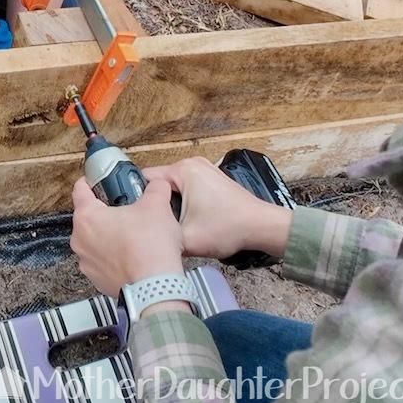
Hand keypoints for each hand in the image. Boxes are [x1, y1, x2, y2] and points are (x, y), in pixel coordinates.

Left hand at [70, 178, 182, 297]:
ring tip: (133, 235)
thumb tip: (157, 184)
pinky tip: (133, 255)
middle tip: (126, 209)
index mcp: (87, 217)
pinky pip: (103, 262)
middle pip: (89, 218)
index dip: (90, 181)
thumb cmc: (149, 248)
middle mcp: (80, 240)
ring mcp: (86, 262)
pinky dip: (114, 258)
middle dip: (107, 213)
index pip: (80, 190)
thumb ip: (155, 189)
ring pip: (95, 242)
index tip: (97, 180)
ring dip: (110, 237)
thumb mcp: (157, 205)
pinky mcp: (97, 279)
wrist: (155, 287)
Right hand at [145, 157, 291, 259]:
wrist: (262, 227)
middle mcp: (192, 163)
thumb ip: (159, 236)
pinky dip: (184, 203)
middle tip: (157, 226)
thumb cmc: (229, 228)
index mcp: (182, 170)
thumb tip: (144, 237)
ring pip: (173, 187)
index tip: (140, 218)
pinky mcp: (211, 178)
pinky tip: (188, 220)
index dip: (140, 201)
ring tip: (172, 225)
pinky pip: (187, 188)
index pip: (145, 180)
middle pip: (159, 184)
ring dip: (171, 205)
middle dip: (157, 204)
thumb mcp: (185, 239)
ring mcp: (203, 169)